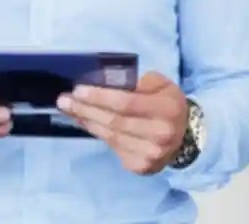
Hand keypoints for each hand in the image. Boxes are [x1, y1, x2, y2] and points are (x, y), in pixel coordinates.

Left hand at [57, 71, 187, 175]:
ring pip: (110, 136)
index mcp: (167, 109)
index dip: (99, 97)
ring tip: (70, 109)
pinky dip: (96, 133)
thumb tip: (104, 83)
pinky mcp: (142, 166)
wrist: (184, 135)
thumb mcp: (160, 84)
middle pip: (114, 121)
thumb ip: (137, 82)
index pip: (126, 103)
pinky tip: (85, 122)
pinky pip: (112, 147)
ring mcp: (151, 154)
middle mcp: (161, 135)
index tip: (78, 90)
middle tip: (64, 100)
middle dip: (85, 109)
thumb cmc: (167, 103)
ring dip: (86, 121)